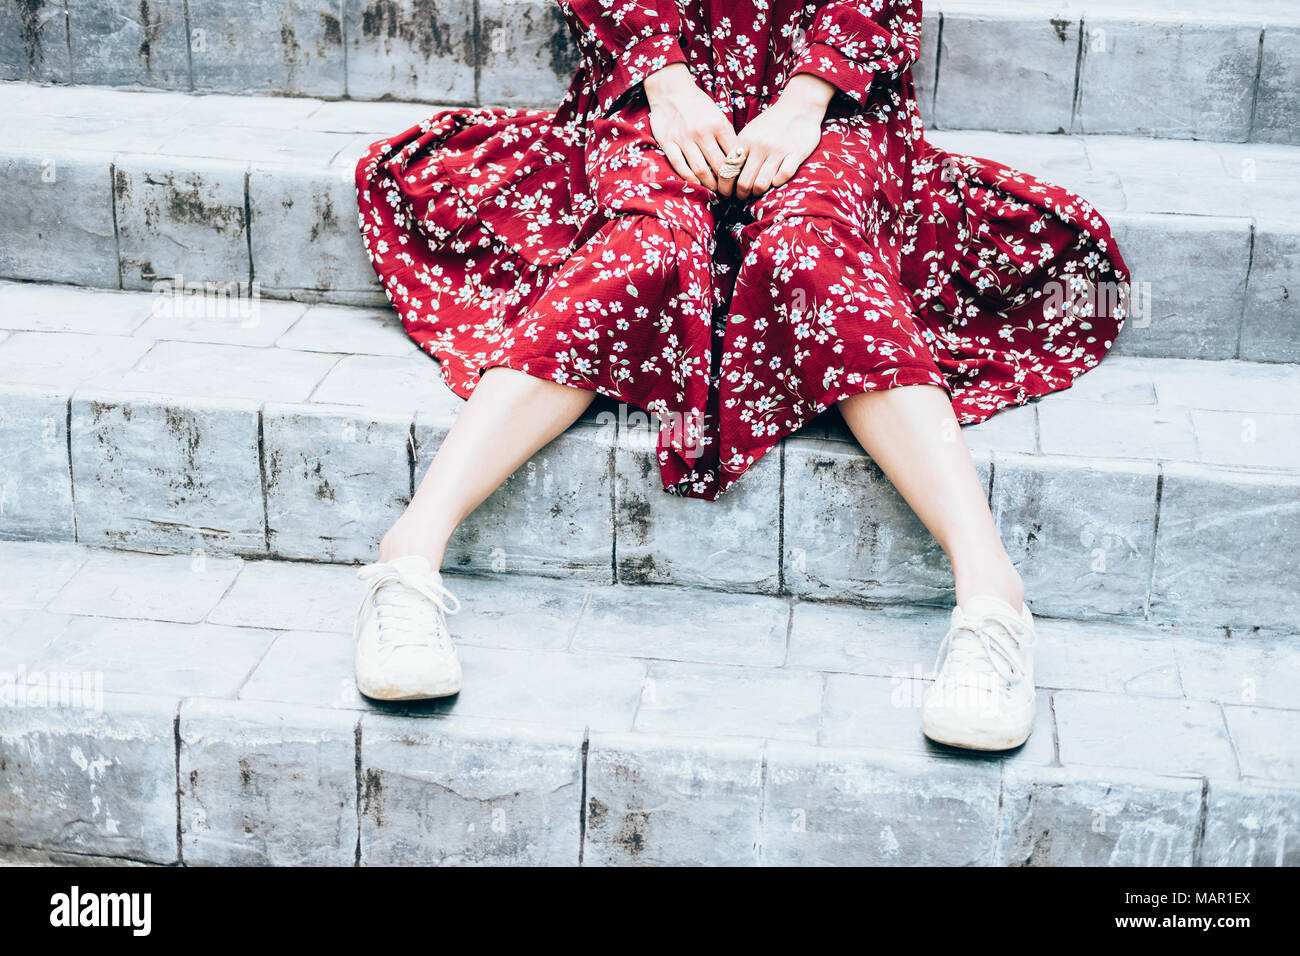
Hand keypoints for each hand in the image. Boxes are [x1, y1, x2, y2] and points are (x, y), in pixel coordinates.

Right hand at [643, 63, 739, 190]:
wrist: (671, 89)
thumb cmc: (697, 104)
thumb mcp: (718, 115)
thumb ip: (726, 135)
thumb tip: (738, 159)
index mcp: (719, 125)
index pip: (733, 155)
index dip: (738, 171)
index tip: (740, 180)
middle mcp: (702, 133)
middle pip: (718, 166)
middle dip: (726, 183)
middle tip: (729, 191)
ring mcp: (684, 139)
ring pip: (700, 170)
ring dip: (709, 184)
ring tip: (714, 190)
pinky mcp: (668, 142)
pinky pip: (680, 166)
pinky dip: (689, 178)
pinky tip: (696, 183)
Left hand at [723, 74, 834, 200]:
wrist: (799, 106)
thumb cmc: (771, 123)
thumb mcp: (750, 132)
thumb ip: (739, 151)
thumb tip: (725, 175)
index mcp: (745, 140)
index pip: (728, 170)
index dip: (725, 187)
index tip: (726, 193)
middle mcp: (760, 145)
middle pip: (744, 182)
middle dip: (741, 195)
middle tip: (741, 198)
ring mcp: (778, 150)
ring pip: (762, 183)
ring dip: (757, 193)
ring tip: (756, 193)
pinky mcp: (796, 153)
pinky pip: (783, 176)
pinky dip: (778, 183)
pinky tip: (775, 182)